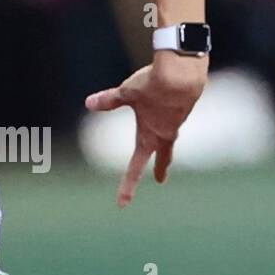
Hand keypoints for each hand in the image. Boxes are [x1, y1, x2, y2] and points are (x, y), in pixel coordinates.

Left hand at [85, 56, 206, 206]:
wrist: (184, 71)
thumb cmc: (153, 85)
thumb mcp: (126, 93)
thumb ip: (109, 100)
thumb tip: (88, 103)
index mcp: (151, 136)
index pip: (136, 167)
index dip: (127, 186)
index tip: (122, 203)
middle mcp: (167, 132)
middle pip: (163, 155)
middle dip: (161, 167)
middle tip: (160, 179)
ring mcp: (178, 120)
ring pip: (171, 135)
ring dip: (167, 141)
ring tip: (164, 143)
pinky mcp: (185, 106)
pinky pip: (176, 115)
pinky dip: (171, 117)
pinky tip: (170, 104)